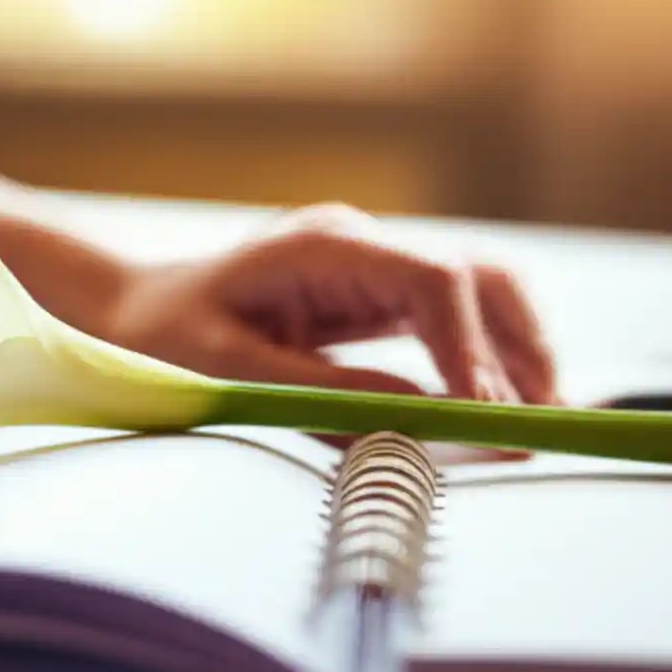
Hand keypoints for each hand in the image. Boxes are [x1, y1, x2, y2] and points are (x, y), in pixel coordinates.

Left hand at [107, 204, 556, 445]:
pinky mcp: (368, 295)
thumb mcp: (230, 371)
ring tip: (532, 426)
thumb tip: (428, 419)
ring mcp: (369, 266)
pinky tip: (492, 410)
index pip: (434, 279)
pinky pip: (443, 321)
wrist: (132, 309)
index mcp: (324, 247)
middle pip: (476, 276)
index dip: (473, 350)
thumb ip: (325, 392)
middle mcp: (359, 246)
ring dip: (511, 355)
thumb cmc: (162, 334)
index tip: (492, 417)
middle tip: (539, 425)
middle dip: (518, 348)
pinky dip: (477, 362)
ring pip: (474, 295)